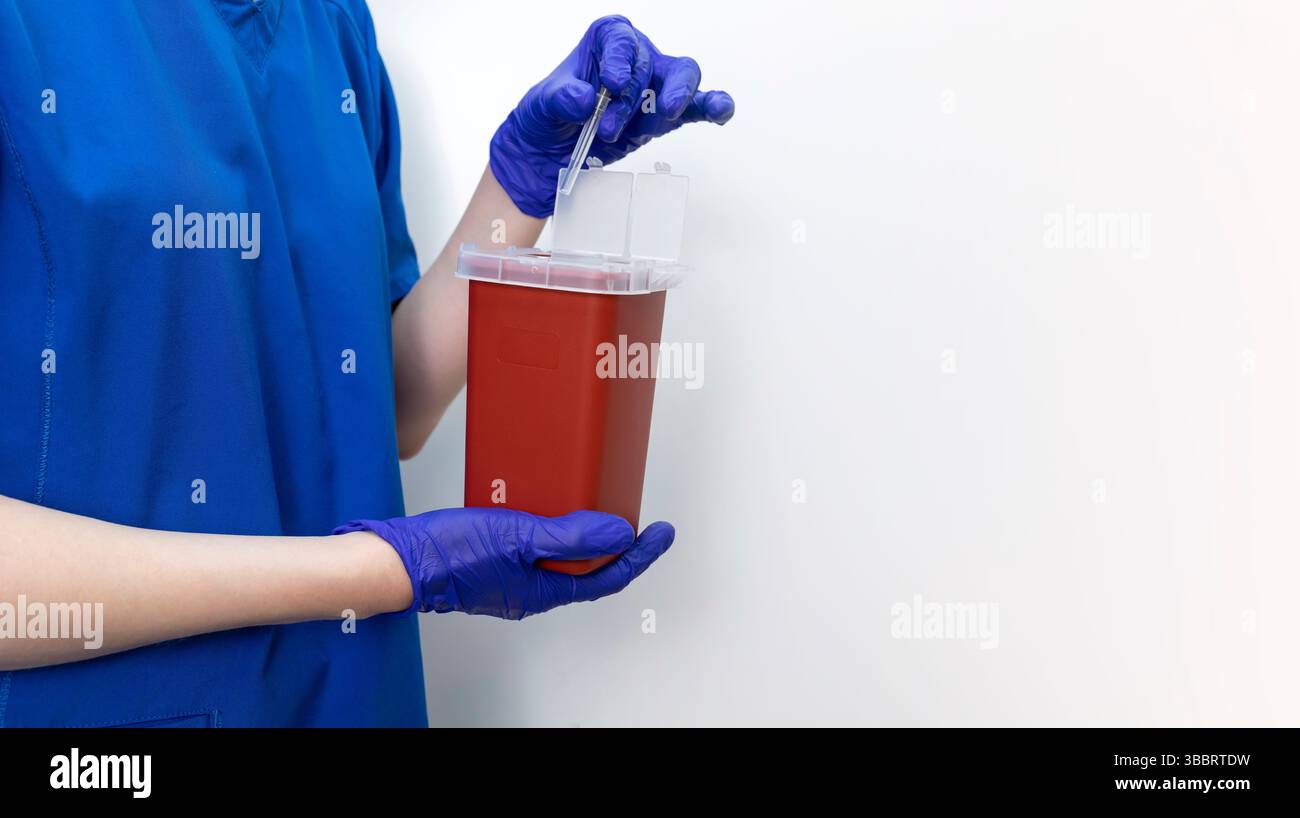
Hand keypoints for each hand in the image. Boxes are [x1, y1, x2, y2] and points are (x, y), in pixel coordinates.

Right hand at [334, 508, 673, 619]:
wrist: (397, 558)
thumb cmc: (450, 554)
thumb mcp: (520, 537)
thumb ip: (572, 536)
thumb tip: (621, 536)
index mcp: (545, 591)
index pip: (609, 576)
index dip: (641, 555)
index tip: (662, 532)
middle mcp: (532, 588)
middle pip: (589, 568)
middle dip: (618, 545)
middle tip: (638, 516)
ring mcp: (512, 576)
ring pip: (562, 557)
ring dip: (585, 533)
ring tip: (600, 503)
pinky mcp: (493, 559)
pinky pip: (535, 546)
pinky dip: (552, 526)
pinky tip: (548, 501)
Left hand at [489, 15, 734, 217]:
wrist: (551, 152)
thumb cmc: (549, 116)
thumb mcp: (542, 104)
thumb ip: (560, 98)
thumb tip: (582, 99)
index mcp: (605, 41)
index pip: (621, 39)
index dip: (621, 58)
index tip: (612, 83)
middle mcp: (635, 58)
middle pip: (648, 65)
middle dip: (630, 98)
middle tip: (608, 127)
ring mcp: (655, 86)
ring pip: (681, 78)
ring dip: (677, 96)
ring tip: (668, 111)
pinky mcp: (666, 116)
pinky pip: (698, 106)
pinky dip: (712, 106)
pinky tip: (721, 111)